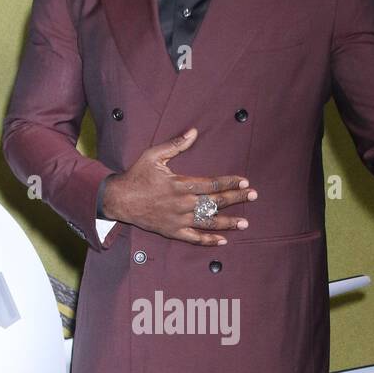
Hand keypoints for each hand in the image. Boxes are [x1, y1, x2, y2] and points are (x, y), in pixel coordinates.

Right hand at [102, 127, 257, 244]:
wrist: (120, 199)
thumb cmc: (137, 175)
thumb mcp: (154, 155)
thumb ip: (176, 145)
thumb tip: (194, 132)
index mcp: (180, 184)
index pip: (212, 184)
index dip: (230, 182)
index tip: (244, 182)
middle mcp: (182, 204)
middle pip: (215, 202)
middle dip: (236, 198)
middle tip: (254, 196)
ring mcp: (178, 219)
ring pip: (208, 221)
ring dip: (228, 222)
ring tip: (245, 223)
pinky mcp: (172, 231)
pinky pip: (193, 238)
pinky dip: (208, 240)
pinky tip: (222, 240)